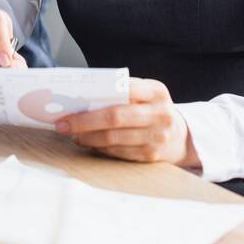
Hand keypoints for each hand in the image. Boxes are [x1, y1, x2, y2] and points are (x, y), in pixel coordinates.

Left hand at [55, 77, 200, 167]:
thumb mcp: (145, 93)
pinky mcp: (151, 156)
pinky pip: (118, 152)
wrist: (180, 136)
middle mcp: (160, 114)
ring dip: (88, 137)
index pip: (125, 88)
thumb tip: (82, 97)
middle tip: (63, 124)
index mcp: (156, 91)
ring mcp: (157, 137)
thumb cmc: (151, 108)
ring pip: (113, 138)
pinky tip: (88, 143)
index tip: (73, 101)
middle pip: (115, 117)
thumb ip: (122, 91)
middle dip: (84, 121)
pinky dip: (99, 148)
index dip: (97, 94)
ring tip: (72, 134)